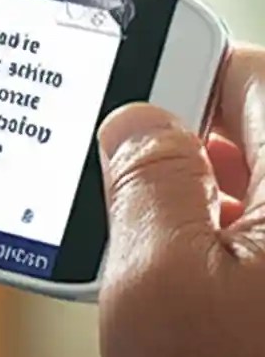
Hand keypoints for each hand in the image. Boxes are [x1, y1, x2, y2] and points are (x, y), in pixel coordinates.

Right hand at [96, 45, 264, 356]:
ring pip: (242, 199)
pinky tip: (152, 288)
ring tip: (123, 246)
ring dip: (176, 208)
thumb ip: (145, 177)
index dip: (178, 69)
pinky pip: (246, 253)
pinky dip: (195, 254)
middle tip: (106, 179)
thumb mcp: (160, 282)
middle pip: (247, 138)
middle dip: (167, 149)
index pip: (251, 77)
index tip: (120, 78)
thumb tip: (135, 118)